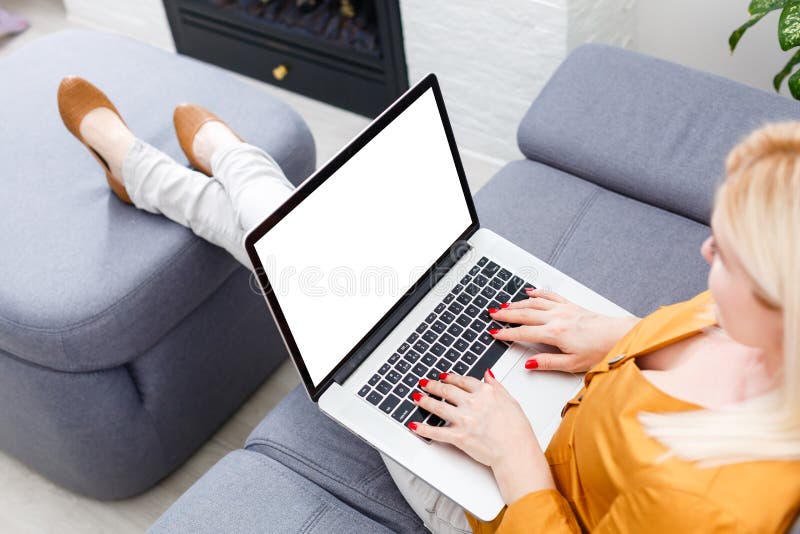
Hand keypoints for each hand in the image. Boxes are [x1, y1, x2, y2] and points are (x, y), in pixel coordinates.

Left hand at [409, 370, 554, 503]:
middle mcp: (472, 403)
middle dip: (433, 386)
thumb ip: (496, 386)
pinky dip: (423, 428)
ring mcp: (464, 420)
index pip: (462, 381)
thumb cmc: (517, 430)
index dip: (450, 378)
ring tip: (416, 397)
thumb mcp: (511, 401)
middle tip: (425, 384)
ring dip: (424, 401)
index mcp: (485, 393)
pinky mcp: (458, 437)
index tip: (443, 376)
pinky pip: (436, 431)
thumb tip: (488, 374)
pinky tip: (414, 425)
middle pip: (447, 391)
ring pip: (438, 407)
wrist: (516, 452)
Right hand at [488, 288, 638, 372]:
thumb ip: (548, 362)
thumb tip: (530, 363)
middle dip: (506, 314)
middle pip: (525, 314)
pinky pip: (550, 296)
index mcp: (555, 333)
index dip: (506, 333)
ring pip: (534, 303)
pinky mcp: (571, 306)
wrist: (621, 336)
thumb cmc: (601, 350)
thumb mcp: (573, 364)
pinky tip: (530, 292)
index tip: (495, 333)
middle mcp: (557, 318)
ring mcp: (564, 309)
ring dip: (517, 304)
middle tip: (493, 314)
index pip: (523, 333)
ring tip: (504, 305)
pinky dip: (537, 293)